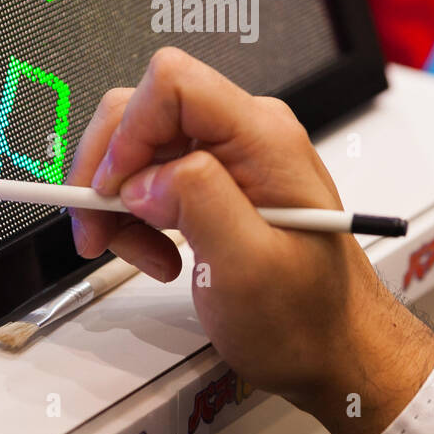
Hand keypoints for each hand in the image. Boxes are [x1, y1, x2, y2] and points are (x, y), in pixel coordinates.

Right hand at [65, 48, 433, 433]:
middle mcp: (247, 134)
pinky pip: (153, 177)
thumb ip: (198, 203)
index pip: (173, 83)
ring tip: (140, 254)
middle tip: (97, 226)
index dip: (128, 132)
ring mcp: (232, 156)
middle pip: (143, 111)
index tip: (112, 189)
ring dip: (121, 202)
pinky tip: (158, 254)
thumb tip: (143, 177)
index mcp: (264, 139)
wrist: (335, 350)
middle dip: (109, 171)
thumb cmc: (309, 320)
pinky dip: (137, 217)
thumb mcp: (249, 268)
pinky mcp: (218, 180)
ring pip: (140, 147)